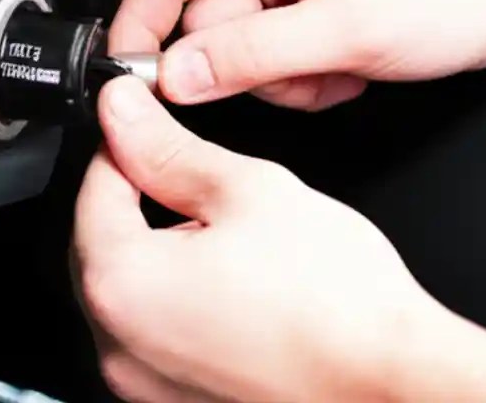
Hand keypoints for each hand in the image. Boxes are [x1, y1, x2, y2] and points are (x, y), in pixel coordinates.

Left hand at [72, 77, 461, 401]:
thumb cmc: (334, 301)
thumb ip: (168, 148)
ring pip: (129, 291)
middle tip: (196, 177)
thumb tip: (125, 112)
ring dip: (158, 253)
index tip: (150, 125)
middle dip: (138, 201)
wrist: (392, 380)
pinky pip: (155, 335)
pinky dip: (177, 303)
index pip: (93, 187)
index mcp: (120, 284)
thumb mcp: (246, 190)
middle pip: (102, 243)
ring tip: (227, 237)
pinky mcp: (176, 402)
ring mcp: (144, 384)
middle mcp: (117, 344)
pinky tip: (231, 286)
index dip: (125, 144)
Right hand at [110, 0, 485, 109]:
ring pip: (234, 48)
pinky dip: (303, 78)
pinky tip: (348, 64)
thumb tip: (176, 73)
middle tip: (306, 65)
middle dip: (250, 62)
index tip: (134, 74)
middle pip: (203, 18)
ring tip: (341, 62)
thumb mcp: (349, 29)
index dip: (143, 22)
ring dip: (284, 76)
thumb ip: (252, 54)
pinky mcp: (304, 4)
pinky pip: (267, 59)